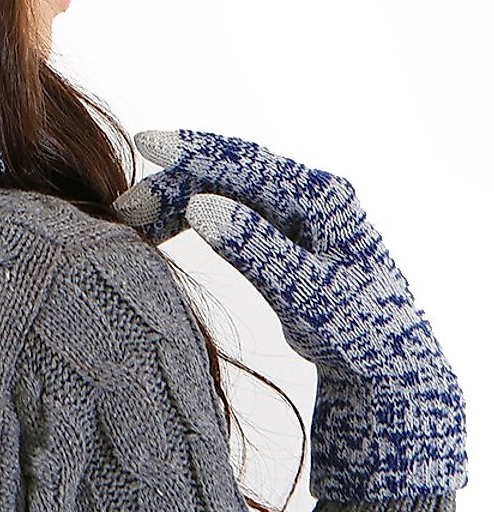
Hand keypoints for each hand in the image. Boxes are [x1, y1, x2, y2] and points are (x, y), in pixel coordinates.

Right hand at [112, 128, 466, 501]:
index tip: (146, 144)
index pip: (248, 162)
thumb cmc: (359, 335)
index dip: (195, 151)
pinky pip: (223, 209)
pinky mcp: (276, 230)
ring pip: (219, 190)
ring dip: (176, 199)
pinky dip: (189, 215)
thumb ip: (256, 250)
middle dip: (174, 183)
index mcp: (321, 196)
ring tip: (134, 222)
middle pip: (226, 173)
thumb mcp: (308, 295)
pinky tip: (160, 229)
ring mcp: (290, 210)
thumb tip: (201, 205)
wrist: (385, 366)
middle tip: (125, 208)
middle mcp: (305, 192)